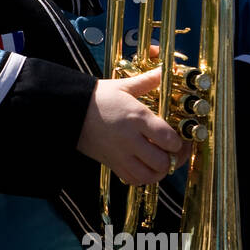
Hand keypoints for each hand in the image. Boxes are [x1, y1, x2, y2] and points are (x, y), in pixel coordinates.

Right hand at [76, 69, 185, 185]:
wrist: (68, 110)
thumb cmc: (98, 97)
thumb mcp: (123, 86)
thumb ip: (147, 81)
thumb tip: (163, 70)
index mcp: (137, 118)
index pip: (168, 139)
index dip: (179, 143)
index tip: (180, 139)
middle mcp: (130, 139)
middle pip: (162, 161)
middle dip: (174, 159)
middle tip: (176, 152)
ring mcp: (120, 154)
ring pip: (149, 176)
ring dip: (160, 171)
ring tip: (162, 162)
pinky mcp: (110, 163)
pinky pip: (132, 180)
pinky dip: (143, 177)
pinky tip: (146, 167)